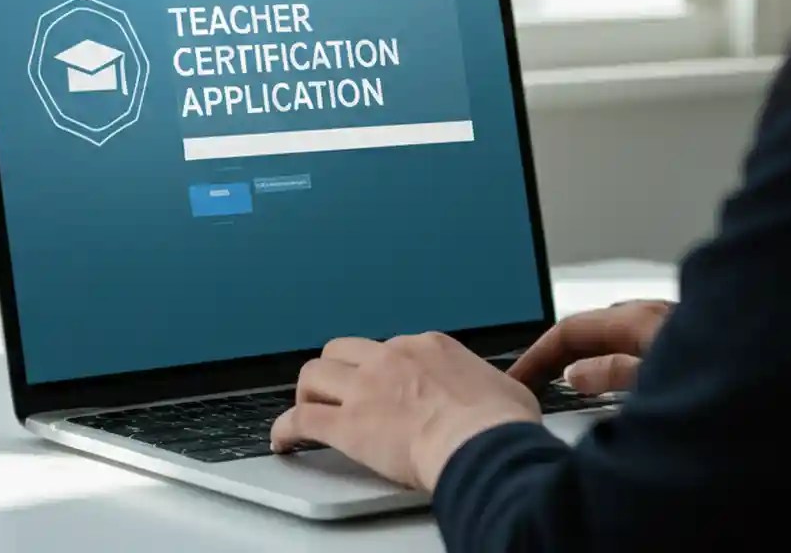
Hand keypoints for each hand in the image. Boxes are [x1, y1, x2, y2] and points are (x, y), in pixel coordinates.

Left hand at [270, 332, 540, 490]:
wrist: (482, 444)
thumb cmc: (500, 424)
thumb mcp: (507, 389)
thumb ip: (491, 386)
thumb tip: (500, 395)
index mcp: (428, 347)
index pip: (391, 348)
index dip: (381, 369)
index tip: (383, 386)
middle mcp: (391, 358)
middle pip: (343, 351)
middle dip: (336, 370)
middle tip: (335, 391)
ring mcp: (365, 389)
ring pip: (314, 375)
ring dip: (308, 394)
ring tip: (307, 411)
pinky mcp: (347, 425)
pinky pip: (300, 421)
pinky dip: (286, 430)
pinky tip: (283, 440)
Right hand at [507, 299, 673, 394]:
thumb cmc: (728, 374)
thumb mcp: (657, 379)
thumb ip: (612, 374)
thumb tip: (575, 375)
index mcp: (637, 318)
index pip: (568, 330)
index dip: (537, 355)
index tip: (517, 379)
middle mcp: (651, 315)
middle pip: (588, 331)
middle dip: (556, 355)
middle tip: (533, 384)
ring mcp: (671, 325)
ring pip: (612, 337)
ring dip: (584, 358)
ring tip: (566, 385)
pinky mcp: (687, 343)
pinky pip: (633, 345)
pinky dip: (610, 361)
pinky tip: (616, 380)